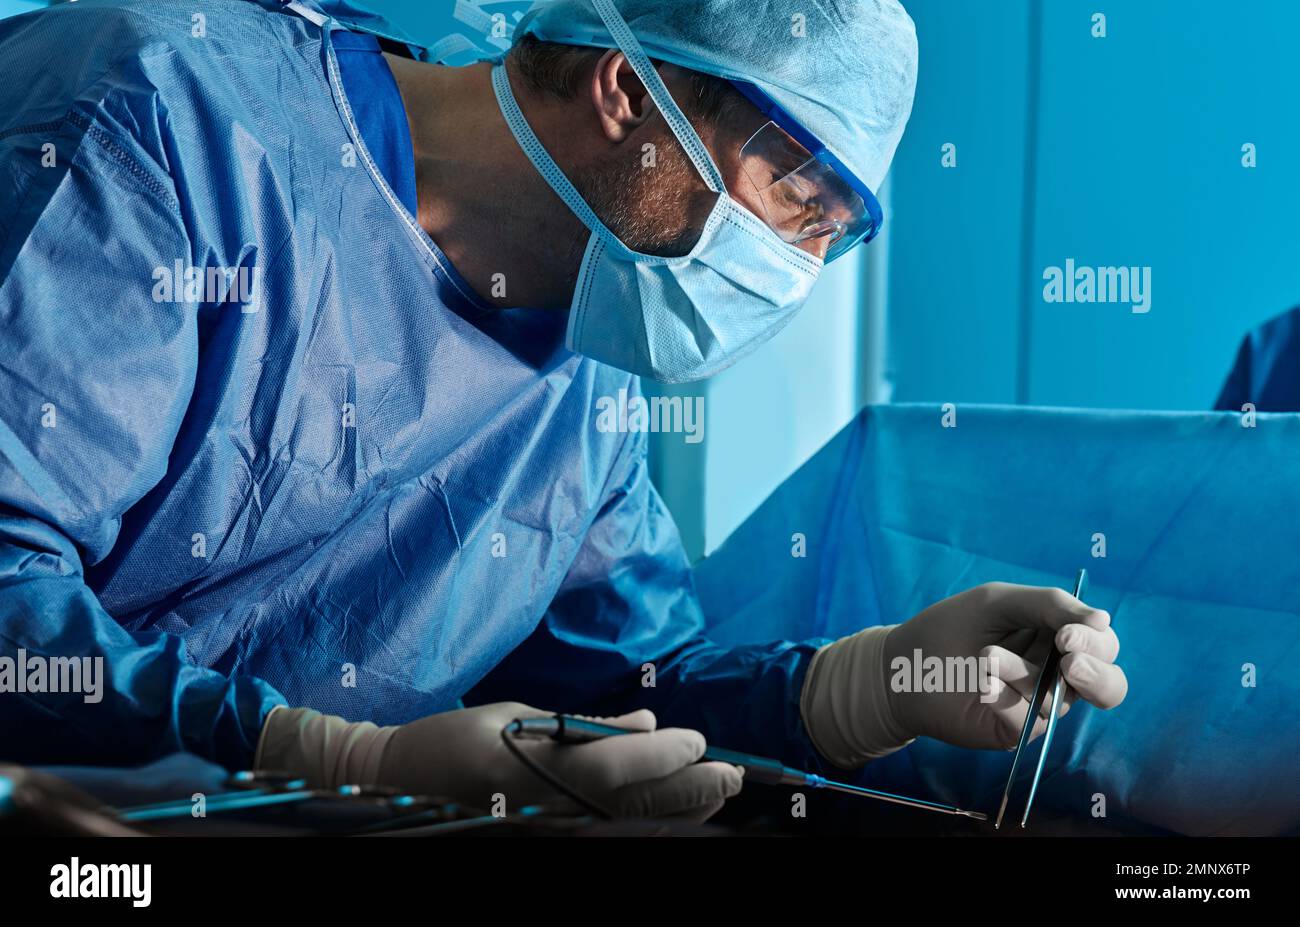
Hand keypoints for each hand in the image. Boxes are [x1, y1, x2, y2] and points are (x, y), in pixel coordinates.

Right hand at [257, 702, 741, 820]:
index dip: (664, 757)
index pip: (616, 768)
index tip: (699, 740)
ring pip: (627, 824)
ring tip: (717, 794)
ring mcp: (547, 826)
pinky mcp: (547, 834)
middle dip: (687, 792)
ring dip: (678, 811)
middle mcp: (546, 805)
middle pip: (632, 806)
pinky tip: (675, 813)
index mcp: (534, 769)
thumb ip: (587, 725)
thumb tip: (647, 724)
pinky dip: (646, 821)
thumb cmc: (456, 738)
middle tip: (732, 775)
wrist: (399, 781)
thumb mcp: (518, 715)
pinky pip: (606, 830)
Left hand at [800, 582, 1126, 766]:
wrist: (904, 663)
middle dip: (1094, 672)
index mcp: (1060, 640)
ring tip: (984, 657)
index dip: (1097, 642)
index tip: (1069, 635)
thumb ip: (1050, 604)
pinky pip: (1026, 722)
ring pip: (1058, 699)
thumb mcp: (1000, 602)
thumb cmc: (952, 627)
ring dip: (1021, 672)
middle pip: (1109, 684)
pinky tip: (979, 686)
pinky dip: (1003, 699)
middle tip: (1066, 659)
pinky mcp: (1014, 731)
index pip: (1104, 646)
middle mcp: (1057, 676)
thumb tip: (1104, 621)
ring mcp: (1037, 706)